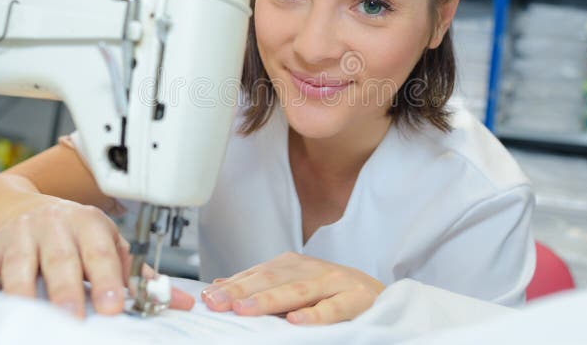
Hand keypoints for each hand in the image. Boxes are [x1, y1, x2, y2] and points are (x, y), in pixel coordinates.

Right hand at [0, 199, 193, 316]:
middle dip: (68, 290)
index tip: (112, 305)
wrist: (23, 207)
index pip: (101, 251)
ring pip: (22, 263)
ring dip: (25, 291)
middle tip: (73, 318)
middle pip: (62, 259)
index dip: (107, 278)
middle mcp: (55, 223)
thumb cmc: (74, 234)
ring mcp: (21, 233)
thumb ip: (139, 277)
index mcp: (90, 222)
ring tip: (29, 318)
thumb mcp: (107, 244)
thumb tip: (179, 303)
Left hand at [200, 252, 384, 324]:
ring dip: (271, 300)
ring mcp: (335, 281)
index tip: (208, 298)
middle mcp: (311, 269)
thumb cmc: (330, 293)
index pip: (257, 274)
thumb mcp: (293, 287)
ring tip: (246, 309)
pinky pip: (335, 307)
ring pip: (299, 290)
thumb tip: (218, 287)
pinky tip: (297, 320)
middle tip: (218, 303)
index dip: (232, 285)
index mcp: (293, 265)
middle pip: (273, 279)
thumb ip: (259, 287)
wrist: (378, 294)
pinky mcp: (357, 297)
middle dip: (243, 291)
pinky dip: (316, 314)